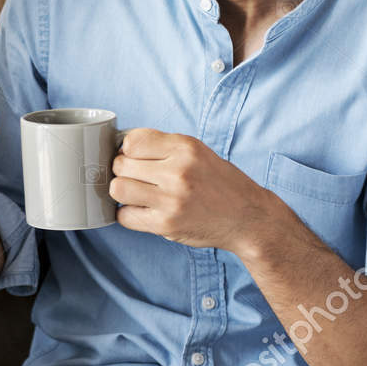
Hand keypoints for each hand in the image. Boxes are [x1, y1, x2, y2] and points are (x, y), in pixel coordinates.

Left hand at [109, 128, 280, 253]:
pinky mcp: (166, 224)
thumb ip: (162, 146)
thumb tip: (120, 147)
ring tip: (139, 194)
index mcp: (185, 147)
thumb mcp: (197, 152)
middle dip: (124, 171)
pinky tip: (144, 211)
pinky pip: (125, 216)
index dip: (128, 150)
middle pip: (120, 165)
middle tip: (139, 179)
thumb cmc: (219, 183)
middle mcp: (178, 171)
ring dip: (123, 192)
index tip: (136, 158)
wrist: (248, 217)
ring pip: (118, 189)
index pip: (132, 141)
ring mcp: (171, 199)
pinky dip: (129, 214)